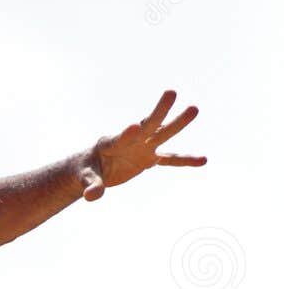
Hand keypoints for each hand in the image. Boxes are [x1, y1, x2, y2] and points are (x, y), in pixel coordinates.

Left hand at [78, 90, 205, 200]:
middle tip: (171, 92)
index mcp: (110, 143)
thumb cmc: (85, 170)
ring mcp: (142, 148)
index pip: (120, 137)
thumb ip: (90, 186)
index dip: (127, 134)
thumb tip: (92, 196)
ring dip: (177, 123)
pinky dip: (184, 160)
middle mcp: (130, 140)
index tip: (135, 126)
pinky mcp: (149, 158)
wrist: (93, 168)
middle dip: (158, 111)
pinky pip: (170, 159)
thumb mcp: (85, 179)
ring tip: (194, 108)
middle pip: (146, 125)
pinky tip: (202, 160)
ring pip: (162, 134)